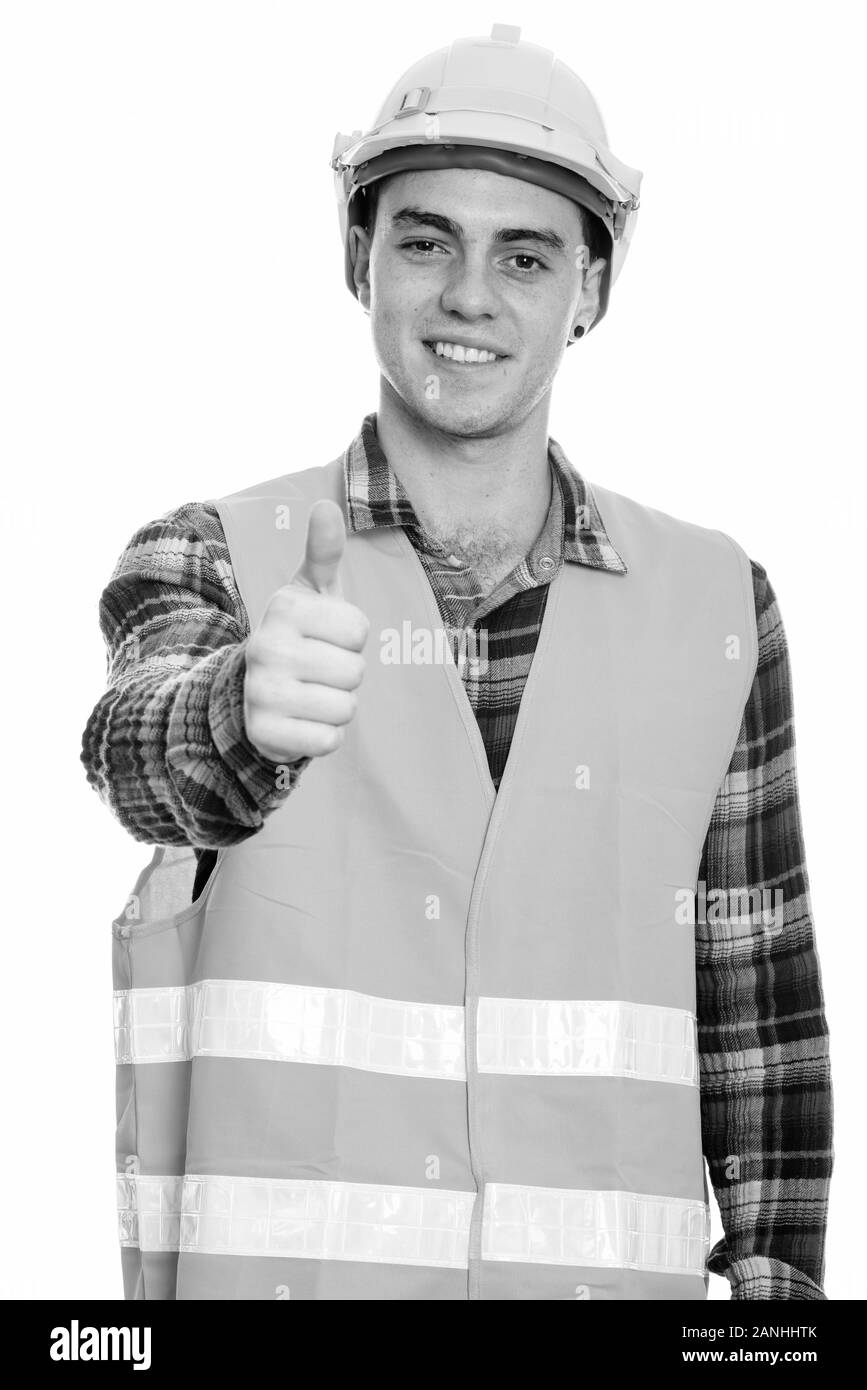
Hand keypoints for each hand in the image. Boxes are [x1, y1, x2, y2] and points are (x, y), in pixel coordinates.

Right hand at [243, 499, 368, 763]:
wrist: (253, 693)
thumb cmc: (299, 636)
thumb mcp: (310, 593)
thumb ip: (322, 551)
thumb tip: (327, 505)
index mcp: (284, 609)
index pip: (359, 632)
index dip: (351, 640)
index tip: (324, 638)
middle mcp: (265, 647)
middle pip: (354, 672)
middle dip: (345, 676)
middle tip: (317, 671)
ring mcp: (262, 693)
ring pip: (345, 708)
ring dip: (337, 707)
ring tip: (310, 694)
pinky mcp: (264, 734)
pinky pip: (328, 741)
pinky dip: (324, 736)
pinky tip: (302, 722)